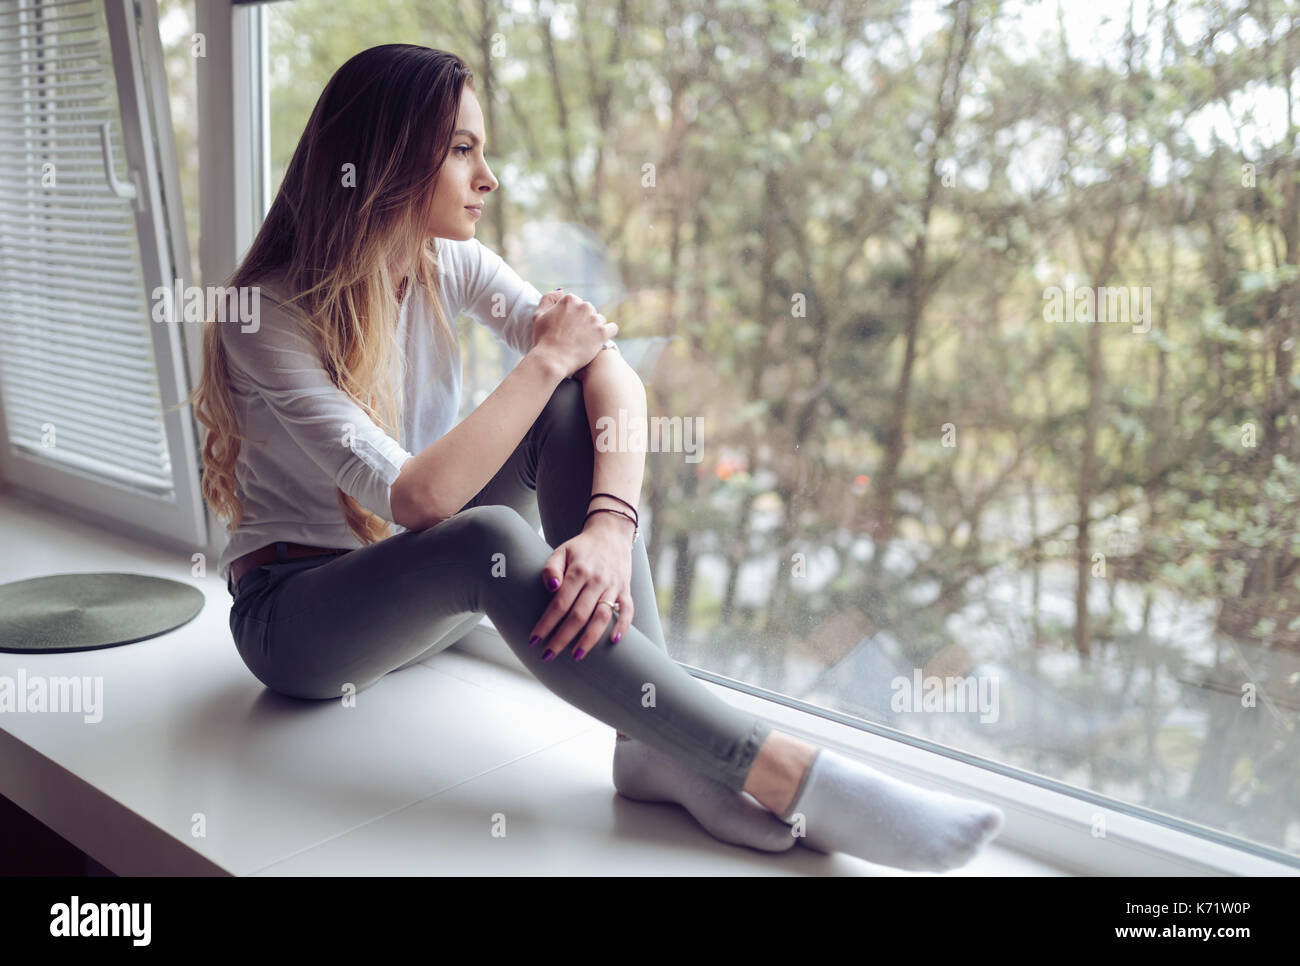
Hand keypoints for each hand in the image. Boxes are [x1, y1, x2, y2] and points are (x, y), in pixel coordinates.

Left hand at [529, 514, 635, 660]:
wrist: (611, 534)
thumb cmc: (581, 548)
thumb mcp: (561, 551)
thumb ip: (551, 569)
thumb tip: (551, 588)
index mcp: (578, 571)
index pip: (560, 603)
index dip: (546, 623)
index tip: (534, 640)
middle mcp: (597, 580)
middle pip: (579, 615)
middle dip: (562, 638)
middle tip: (548, 655)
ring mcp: (613, 586)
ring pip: (602, 617)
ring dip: (589, 639)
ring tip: (576, 656)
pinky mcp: (625, 590)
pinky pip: (628, 611)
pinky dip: (623, 626)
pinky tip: (613, 641)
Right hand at [531, 289, 616, 378]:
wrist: (552, 360)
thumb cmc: (544, 339)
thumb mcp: (539, 315)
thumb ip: (548, 299)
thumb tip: (560, 291)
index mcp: (570, 300)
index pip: (576, 304)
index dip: (571, 316)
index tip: (567, 327)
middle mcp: (584, 306)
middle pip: (589, 311)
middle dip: (584, 321)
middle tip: (575, 336)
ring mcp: (594, 319)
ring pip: (600, 320)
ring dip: (595, 328)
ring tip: (584, 341)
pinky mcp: (602, 332)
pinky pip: (612, 328)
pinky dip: (608, 333)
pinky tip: (600, 340)